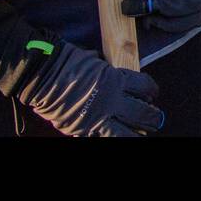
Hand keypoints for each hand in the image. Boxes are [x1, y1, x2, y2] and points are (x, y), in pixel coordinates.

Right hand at [19, 40, 161, 135]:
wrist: (44, 76)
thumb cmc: (68, 63)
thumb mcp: (97, 62)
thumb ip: (110, 72)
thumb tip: (119, 77)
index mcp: (116, 80)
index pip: (144, 86)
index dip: (151, 90)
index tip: (152, 93)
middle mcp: (111, 100)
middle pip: (142, 112)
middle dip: (152, 117)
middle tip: (156, 120)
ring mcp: (98, 118)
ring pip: (127, 133)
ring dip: (138, 134)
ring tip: (144, 134)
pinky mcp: (85, 130)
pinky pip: (105, 138)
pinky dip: (114, 138)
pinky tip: (118, 136)